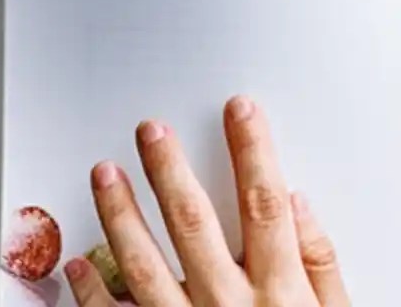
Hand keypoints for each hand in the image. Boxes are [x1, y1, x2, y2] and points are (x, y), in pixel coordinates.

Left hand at [63, 96, 349, 306]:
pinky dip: (91, 291)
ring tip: (103, 174)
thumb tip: (301, 208)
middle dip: (170, 169)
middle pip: (195, 222)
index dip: (252, 150)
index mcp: (279, 294)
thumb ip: (323, 267)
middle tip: (151, 131)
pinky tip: (77, 261)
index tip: (241, 111)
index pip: (264, 204)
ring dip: (120, 214)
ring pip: (144, 263)